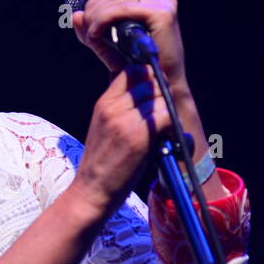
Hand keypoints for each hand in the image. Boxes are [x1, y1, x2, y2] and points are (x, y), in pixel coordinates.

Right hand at [67, 61, 173, 220]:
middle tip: (164, 113)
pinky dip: (172, 125)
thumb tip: (141, 98)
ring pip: (160, 98)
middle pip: (149, 81)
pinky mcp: (139, 136)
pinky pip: (165, 116)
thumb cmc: (99, 165)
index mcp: (104, 103)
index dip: (148, 77)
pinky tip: (168, 137)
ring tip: (166, 128)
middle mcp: (114, 107)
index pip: (131, 72)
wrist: (91, 191)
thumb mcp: (102, 128)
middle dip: (161, 94)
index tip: (155, 92)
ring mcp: (126, 120)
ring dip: (168, 110)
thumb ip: (118, 109)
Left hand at [71, 0, 188, 95]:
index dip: (94, 5)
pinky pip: (124, 9)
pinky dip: (104, 19)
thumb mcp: (111, 48)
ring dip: (96, 17)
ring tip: (91, 35)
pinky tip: (96, 33)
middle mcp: (161, 0)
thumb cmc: (139, 70)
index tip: (85, 25)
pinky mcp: (162, 14)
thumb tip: (75, 14)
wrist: (161, 88)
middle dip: (93, 11)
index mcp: (152, 2)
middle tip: (87, 32)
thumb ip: (93, 31)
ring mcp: (164, 5)